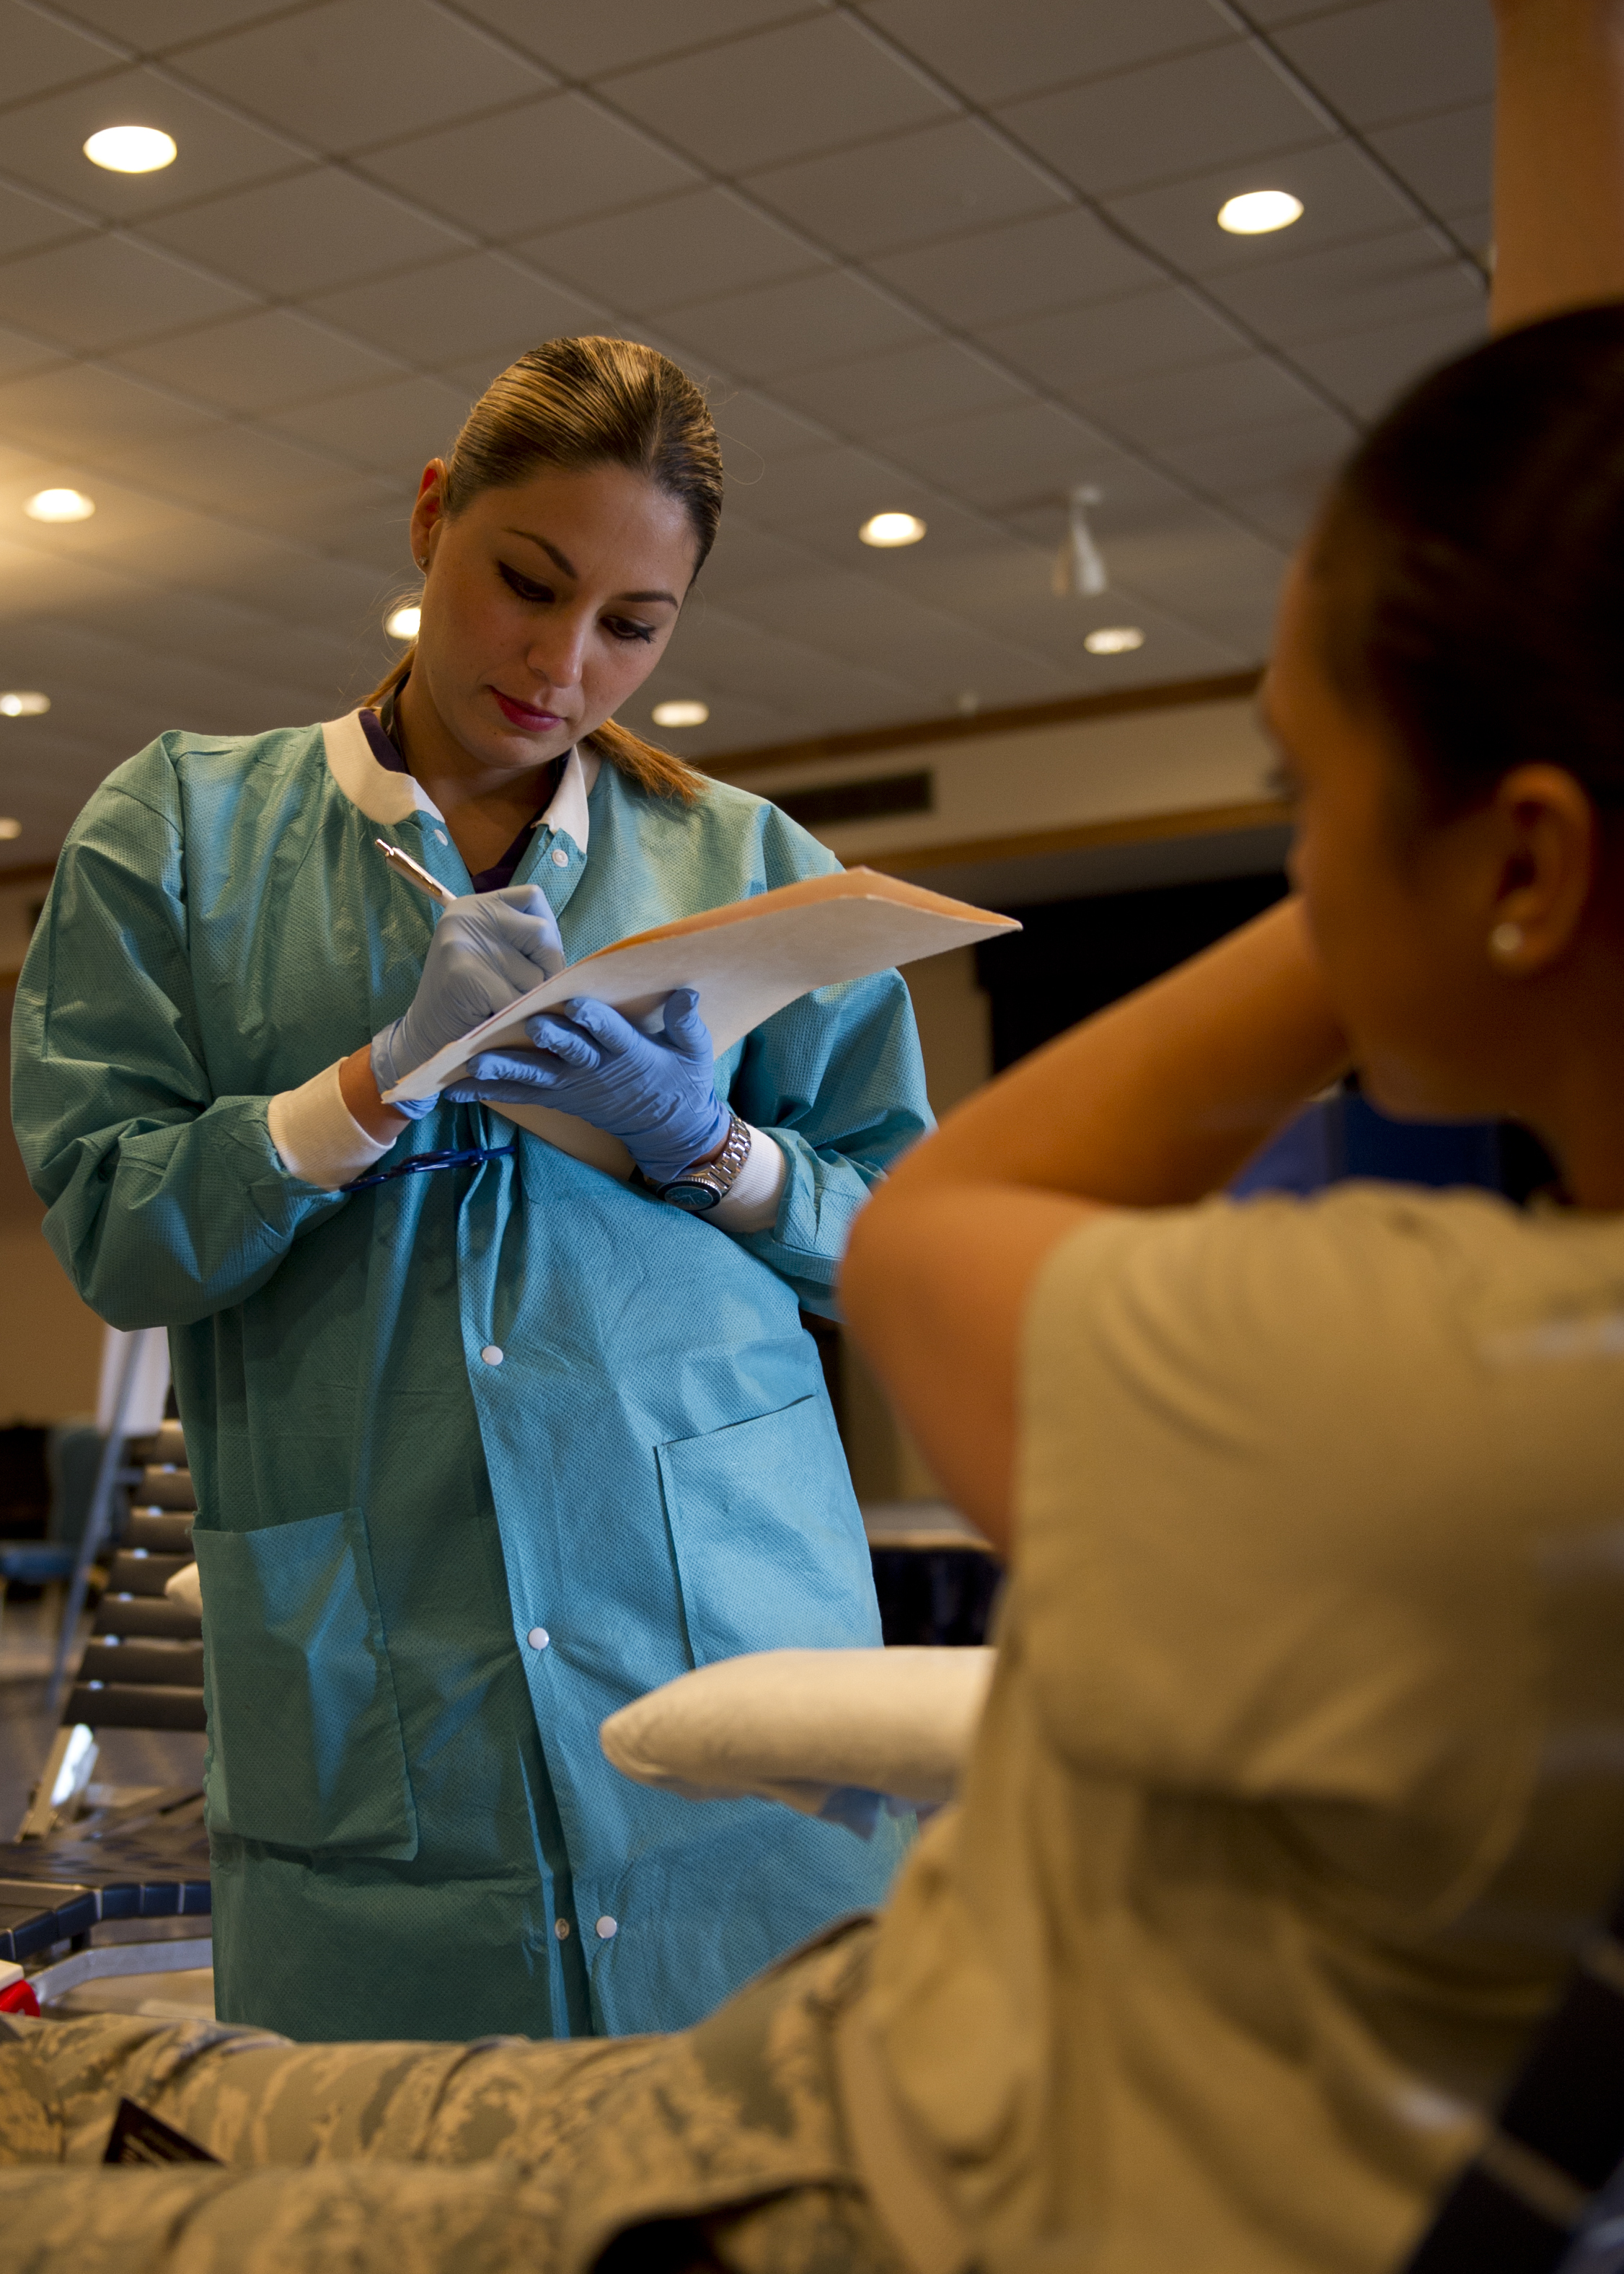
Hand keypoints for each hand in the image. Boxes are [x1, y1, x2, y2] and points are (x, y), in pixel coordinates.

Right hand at [371, 885, 564, 1120]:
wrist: (424, 1037)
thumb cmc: (470, 1001)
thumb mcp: (493, 956)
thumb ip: (523, 942)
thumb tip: (575, 955)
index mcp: (477, 906)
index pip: (533, 897)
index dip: (547, 931)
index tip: (540, 959)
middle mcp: (467, 916)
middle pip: (543, 933)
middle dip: (550, 969)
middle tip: (531, 993)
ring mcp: (463, 943)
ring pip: (536, 973)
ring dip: (531, 1000)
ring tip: (504, 1008)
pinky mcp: (465, 974)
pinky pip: (519, 1000)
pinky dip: (517, 1018)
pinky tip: (496, 1021)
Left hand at [446, 988, 729, 1183]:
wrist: (668, 1131)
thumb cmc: (682, 1083)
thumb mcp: (695, 1054)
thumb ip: (687, 1025)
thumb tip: (685, 993)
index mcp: (630, 1054)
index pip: (612, 1034)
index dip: (594, 1020)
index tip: (577, 1005)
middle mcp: (596, 1071)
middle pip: (569, 1053)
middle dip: (549, 1039)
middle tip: (527, 1026)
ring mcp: (574, 1086)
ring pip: (535, 1075)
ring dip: (504, 1069)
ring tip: (473, 1064)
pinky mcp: (559, 1097)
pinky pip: (521, 1095)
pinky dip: (490, 1092)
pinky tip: (457, 1089)